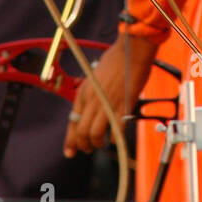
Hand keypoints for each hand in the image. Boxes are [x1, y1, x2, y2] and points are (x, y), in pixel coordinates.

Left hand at [63, 32, 159, 156]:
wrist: (131, 49)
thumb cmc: (116, 59)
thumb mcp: (95, 76)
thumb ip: (92, 93)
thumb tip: (92, 107)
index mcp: (84, 92)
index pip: (72, 121)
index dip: (70, 140)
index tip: (69, 151)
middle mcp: (92, 99)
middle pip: (82, 132)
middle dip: (83, 145)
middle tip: (88, 149)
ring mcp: (107, 103)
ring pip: (95, 134)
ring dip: (98, 144)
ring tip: (102, 144)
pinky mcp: (123, 105)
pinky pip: (116, 129)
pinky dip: (116, 138)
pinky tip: (117, 139)